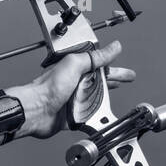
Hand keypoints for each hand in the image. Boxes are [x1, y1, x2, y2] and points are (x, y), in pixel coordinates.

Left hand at [13, 41, 135, 140]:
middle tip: (129, 78)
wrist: (36, 110)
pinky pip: (90, 116)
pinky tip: (105, 117)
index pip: (100, 66)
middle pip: (101, 82)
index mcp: (76, 69)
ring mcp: (75, 100)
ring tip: (118, 97)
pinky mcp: (74, 115)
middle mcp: (76, 83)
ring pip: (97, 98)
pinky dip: (98, 117)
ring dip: (107, 99)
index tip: (126, 70)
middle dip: (116, 79)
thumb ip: (95, 57)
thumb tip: (113, 47)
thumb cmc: (48, 88)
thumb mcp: (75, 65)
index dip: (114, 67)